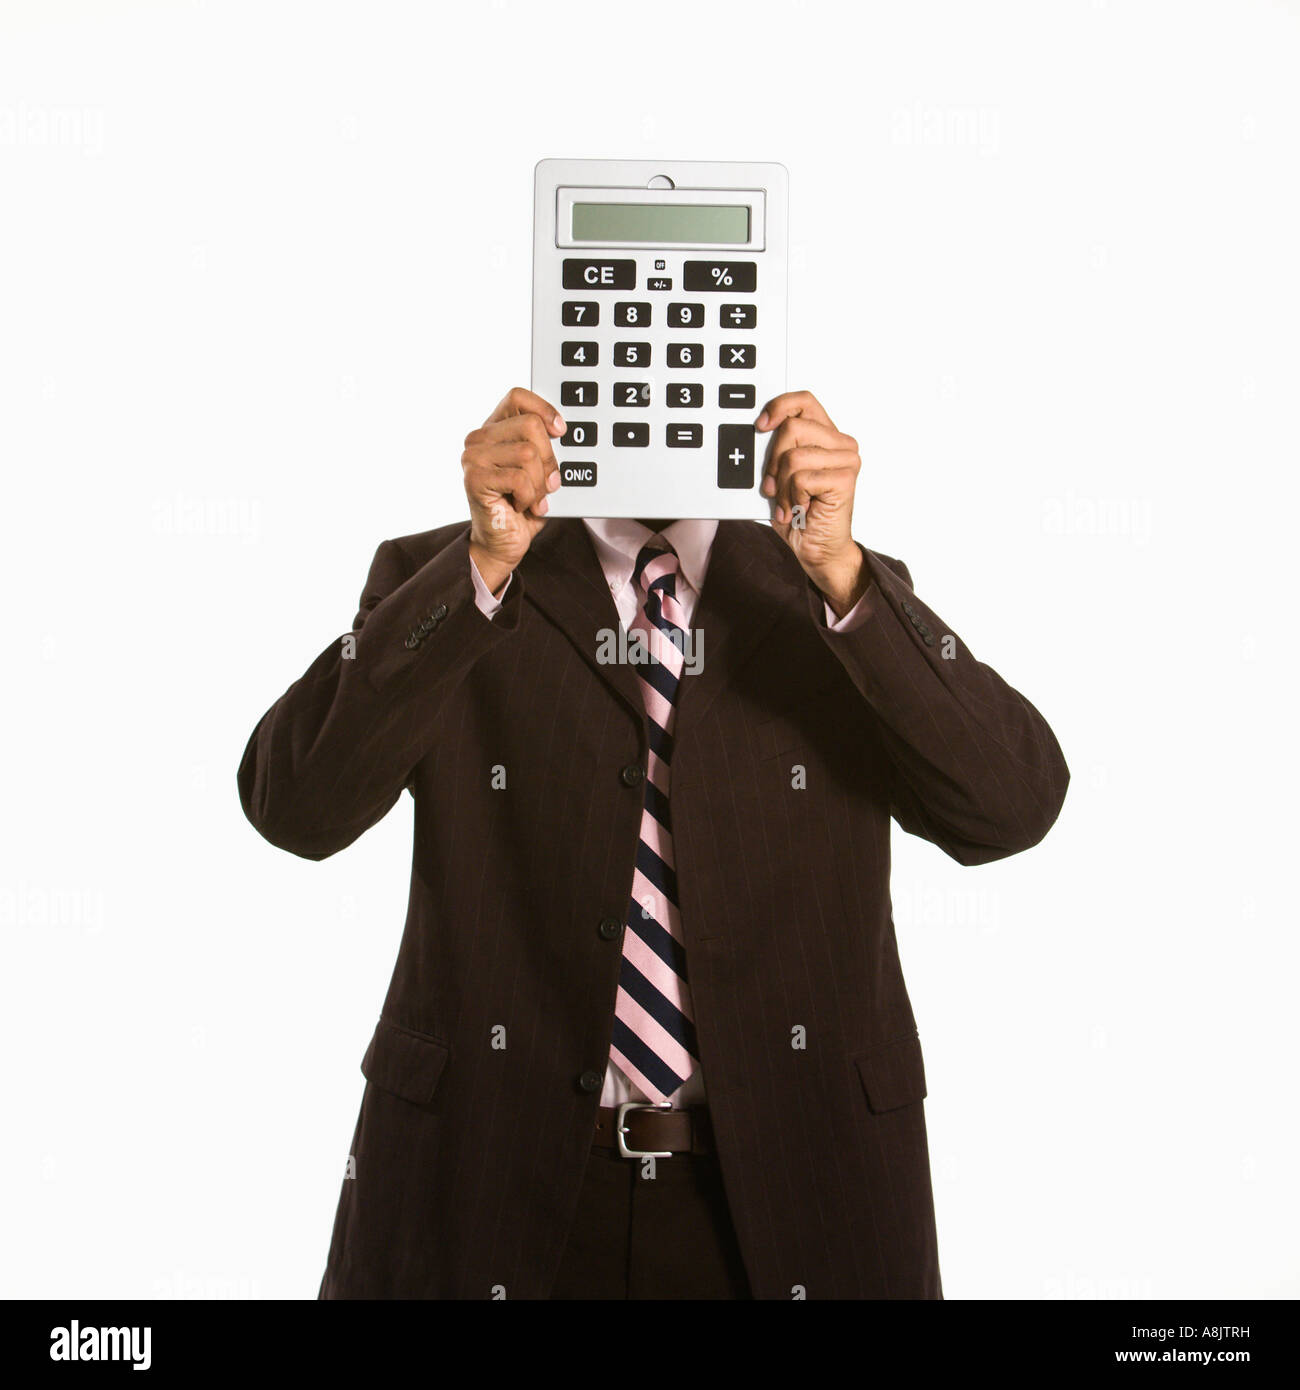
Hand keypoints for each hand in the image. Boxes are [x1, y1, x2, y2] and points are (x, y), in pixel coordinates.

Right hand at [462, 387, 565, 593]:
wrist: (503, 543)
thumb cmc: (522, 506)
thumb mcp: (540, 469)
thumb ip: (545, 446)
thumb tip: (563, 431)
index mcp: (495, 429)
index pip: (518, 397)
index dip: (544, 410)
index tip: (560, 431)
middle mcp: (479, 439)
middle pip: (530, 426)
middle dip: (549, 459)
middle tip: (548, 483)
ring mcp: (473, 457)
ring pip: (528, 453)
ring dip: (540, 483)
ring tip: (532, 498)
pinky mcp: (474, 478)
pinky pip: (519, 478)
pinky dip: (529, 497)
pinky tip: (521, 505)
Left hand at [757, 390, 866, 617]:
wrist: (818, 550)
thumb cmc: (799, 514)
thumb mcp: (780, 475)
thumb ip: (776, 450)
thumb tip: (758, 432)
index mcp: (825, 435)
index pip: (803, 401)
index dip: (778, 408)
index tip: (760, 427)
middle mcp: (840, 443)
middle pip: (792, 428)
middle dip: (772, 462)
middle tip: (774, 487)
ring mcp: (846, 460)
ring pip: (793, 456)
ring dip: (782, 486)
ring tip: (789, 502)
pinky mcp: (845, 479)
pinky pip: (801, 478)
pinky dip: (792, 498)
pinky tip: (800, 509)